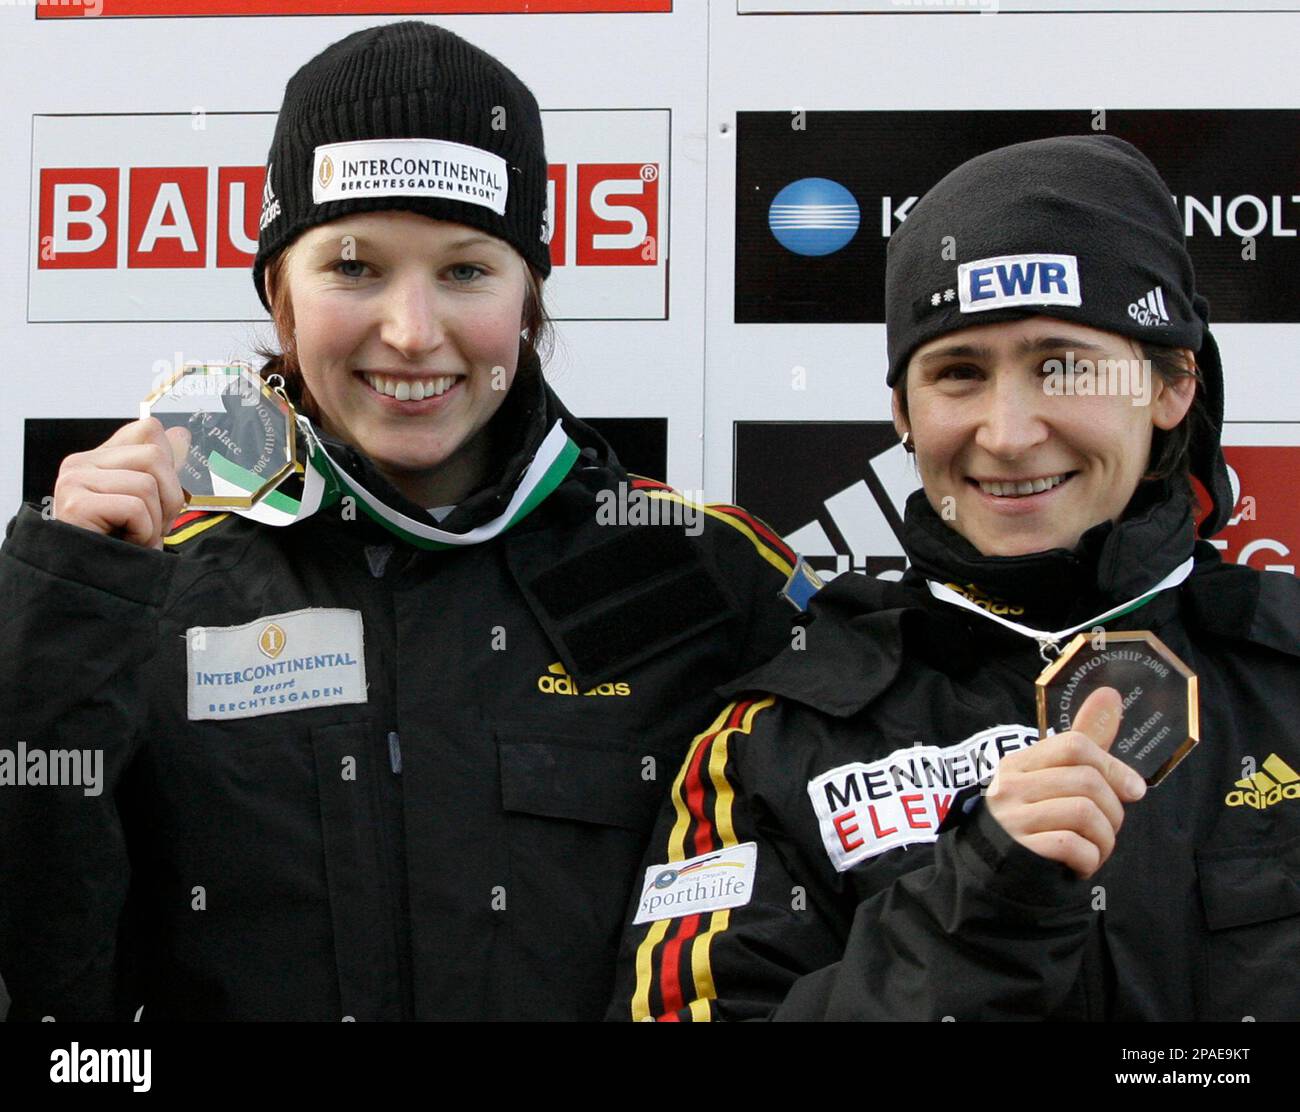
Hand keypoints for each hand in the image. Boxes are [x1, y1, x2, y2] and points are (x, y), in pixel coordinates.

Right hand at [52, 418, 190, 550]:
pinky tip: (125, 545)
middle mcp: (80, 464)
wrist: (93, 586)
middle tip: (152, 526)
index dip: (171, 463)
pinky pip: (135, 507)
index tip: (163, 497)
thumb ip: (160, 469)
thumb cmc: (120, 547)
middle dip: (168, 498)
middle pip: (155, 455)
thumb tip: (181, 433)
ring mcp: (74, 482)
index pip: (149, 430)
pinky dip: (142, 534)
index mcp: (98, 459)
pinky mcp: (76, 504)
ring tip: (136, 538)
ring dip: (154, 521)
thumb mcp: (148, 503)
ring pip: (147, 483)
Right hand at [985, 687, 1145, 878]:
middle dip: (1113, 811)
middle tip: (1108, 828)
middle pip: (1086, 781)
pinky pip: (1073, 846)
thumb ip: (1084, 739)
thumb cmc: (1035, 820)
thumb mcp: (1054, 777)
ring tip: (1096, 848)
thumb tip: (1110, 694)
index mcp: (1019, 764)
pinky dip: (1090, 859)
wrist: (996, 873)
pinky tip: (1083, 864)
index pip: (1074, 745)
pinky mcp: (1020, 852)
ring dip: (1105, 839)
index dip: (1113, 767)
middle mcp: (1011, 787)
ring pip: (1084, 813)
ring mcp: (1012, 819)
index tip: (1133, 791)